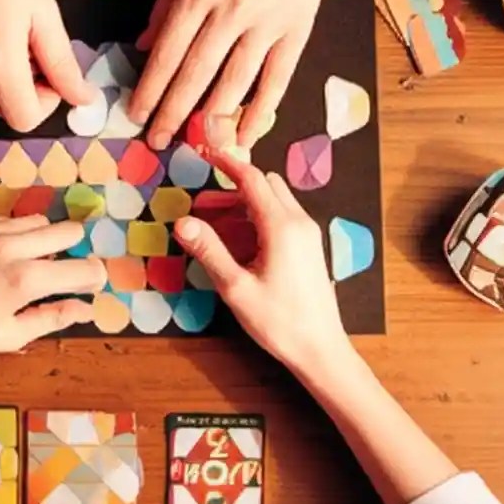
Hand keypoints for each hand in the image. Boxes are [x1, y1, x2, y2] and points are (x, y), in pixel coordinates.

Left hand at [0, 215, 106, 393]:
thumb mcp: (9, 335)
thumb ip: (52, 317)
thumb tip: (85, 310)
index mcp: (26, 280)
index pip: (84, 268)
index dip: (95, 277)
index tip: (90, 284)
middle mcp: (12, 247)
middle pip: (68, 230)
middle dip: (74, 249)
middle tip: (63, 269)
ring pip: (38, 221)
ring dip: (43, 239)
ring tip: (29, 262)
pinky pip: (7, 219)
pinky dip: (13, 233)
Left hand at [131, 0, 330, 149]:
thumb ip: (165, 5)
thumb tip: (142, 47)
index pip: (168, 52)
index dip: (151, 88)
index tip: (137, 115)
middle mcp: (231, 11)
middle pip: (196, 73)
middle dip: (174, 112)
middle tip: (157, 141)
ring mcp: (266, 24)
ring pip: (235, 81)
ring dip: (212, 118)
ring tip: (195, 145)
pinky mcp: (295, 32)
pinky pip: (276, 80)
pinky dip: (260, 111)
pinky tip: (244, 135)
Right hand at [173, 148, 349, 371]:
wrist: (320, 349)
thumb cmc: (279, 322)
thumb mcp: (236, 288)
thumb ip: (210, 251)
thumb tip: (182, 222)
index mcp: (282, 227)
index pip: (252, 178)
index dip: (227, 163)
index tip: (205, 153)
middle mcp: (299, 222)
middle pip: (265, 184)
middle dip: (233, 187)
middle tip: (202, 205)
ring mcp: (308, 234)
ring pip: (275, 200)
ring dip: (245, 204)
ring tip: (214, 227)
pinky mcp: (309, 247)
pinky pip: (282, 218)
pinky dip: (258, 218)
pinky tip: (238, 244)